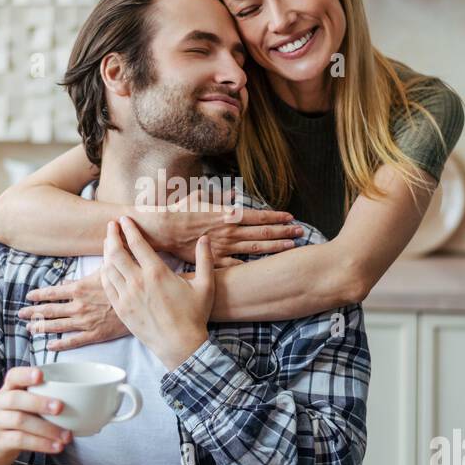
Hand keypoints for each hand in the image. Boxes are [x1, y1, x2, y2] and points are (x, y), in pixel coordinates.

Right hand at [0, 367, 71, 464]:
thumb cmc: (14, 420)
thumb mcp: (23, 406)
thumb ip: (43, 399)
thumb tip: (87, 402)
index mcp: (8, 389)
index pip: (13, 376)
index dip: (26, 374)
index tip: (41, 375)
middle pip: (16, 399)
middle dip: (39, 402)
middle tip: (60, 407)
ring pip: (20, 421)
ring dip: (46, 428)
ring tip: (66, 436)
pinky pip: (20, 440)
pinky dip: (40, 444)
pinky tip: (56, 447)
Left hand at [20, 270, 130, 350]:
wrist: (139, 304)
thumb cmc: (123, 284)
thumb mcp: (105, 269)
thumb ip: (85, 272)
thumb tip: (69, 277)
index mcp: (79, 288)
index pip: (52, 292)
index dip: (38, 294)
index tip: (29, 296)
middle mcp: (78, 306)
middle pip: (49, 310)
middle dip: (33, 312)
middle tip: (21, 314)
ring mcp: (84, 322)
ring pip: (57, 326)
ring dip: (41, 327)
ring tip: (29, 328)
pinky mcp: (93, 334)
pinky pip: (72, 341)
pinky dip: (60, 345)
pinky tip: (49, 346)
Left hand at [100, 216, 213, 369]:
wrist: (180, 345)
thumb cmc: (194, 316)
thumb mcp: (205, 286)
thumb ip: (205, 259)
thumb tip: (205, 238)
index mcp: (157, 272)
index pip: (137, 243)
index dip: (128, 228)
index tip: (124, 219)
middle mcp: (138, 282)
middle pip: (116, 252)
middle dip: (112, 235)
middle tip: (111, 226)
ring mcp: (127, 296)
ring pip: (108, 268)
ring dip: (106, 252)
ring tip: (108, 243)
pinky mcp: (121, 309)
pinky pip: (107, 286)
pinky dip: (104, 273)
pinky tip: (106, 267)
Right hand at [148, 189, 302, 265]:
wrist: (163, 228)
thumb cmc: (180, 211)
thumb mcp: (199, 197)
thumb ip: (218, 198)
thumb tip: (231, 196)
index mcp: (228, 214)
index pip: (259, 216)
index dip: (277, 217)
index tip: (291, 217)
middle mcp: (230, 231)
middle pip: (263, 233)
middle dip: (284, 232)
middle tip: (301, 232)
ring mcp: (224, 246)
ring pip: (256, 249)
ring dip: (276, 247)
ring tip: (292, 247)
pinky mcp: (215, 259)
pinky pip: (237, 265)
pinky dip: (252, 266)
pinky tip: (266, 268)